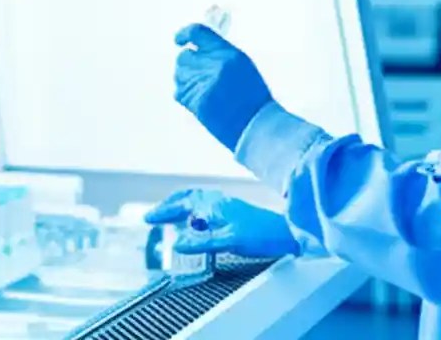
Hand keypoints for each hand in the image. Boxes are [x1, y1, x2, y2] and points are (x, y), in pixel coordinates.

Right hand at [144, 188, 300, 257]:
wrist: (291, 232)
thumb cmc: (264, 235)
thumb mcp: (231, 241)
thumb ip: (203, 242)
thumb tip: (177, 243)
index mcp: (216, 205)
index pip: (184, 202)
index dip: (165, 210)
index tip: (149, 219)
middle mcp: (221, 202)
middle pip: (190, 198)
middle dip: (171, 205)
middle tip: (156, 216)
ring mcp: (229, 208)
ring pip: (199, 203)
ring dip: (183, 208)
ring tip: (172, 220)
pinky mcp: (237, 216)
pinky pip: (208, 210)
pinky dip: (196, 215)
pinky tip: (199, 227)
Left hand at [173, 23, 272, 150]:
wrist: (256, 124)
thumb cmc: (252, 98)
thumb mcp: (242, 65)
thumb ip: (219, 54)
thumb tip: (198, 49)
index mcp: (229, 53)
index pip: (198, 33)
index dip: (185, 34)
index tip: (179, 39)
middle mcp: (216, 65)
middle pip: (184, 56)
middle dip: (188, 64)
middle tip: (198, 75)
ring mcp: (205, 83)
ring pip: (179, 74)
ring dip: (186, 80)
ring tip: (203, 90)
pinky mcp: (196, 101)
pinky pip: (178, 92)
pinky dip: (185, 96)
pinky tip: (199, 100)